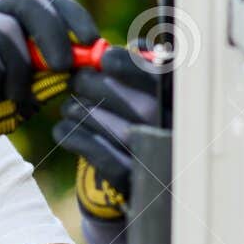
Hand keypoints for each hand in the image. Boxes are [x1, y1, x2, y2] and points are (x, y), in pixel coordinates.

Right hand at [0, 0, 99, 171]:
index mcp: (11, 19)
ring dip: (18, 73)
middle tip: (64, 66)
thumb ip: (48, 79)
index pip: (49, 0)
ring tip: (11, 98)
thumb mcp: (22, 94)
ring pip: (6, 32)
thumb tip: (85, 65)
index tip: (95, 41)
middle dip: (53, 32)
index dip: (74, 16)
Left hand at [52, 51, 160, 243]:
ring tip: (71, 109)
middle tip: (77, 82)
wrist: (152, 193)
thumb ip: (149, 70)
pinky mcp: (125, 179)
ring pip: (93, 116)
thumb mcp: (160, 101)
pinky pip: (87, 146)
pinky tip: (63, 129)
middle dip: (87, 82)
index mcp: (179, 105)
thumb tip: (119, 50)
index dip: (122, 62)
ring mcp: (145, 154)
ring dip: (74, 108)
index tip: (103, 59)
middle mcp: (165, 127)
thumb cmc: (152, 133)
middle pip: (112, 90)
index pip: (149, 72)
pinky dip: (69, 134)